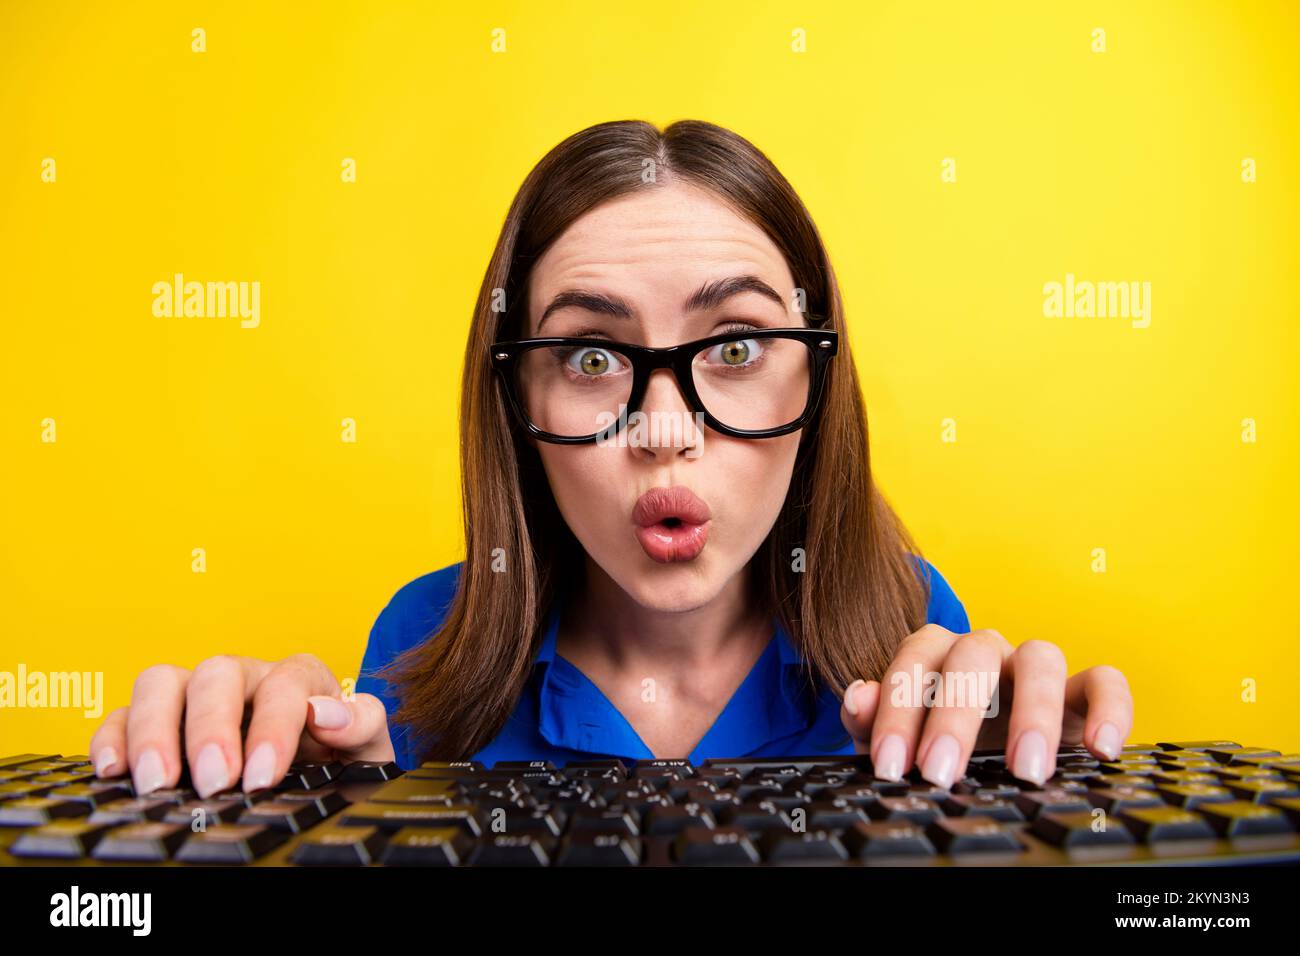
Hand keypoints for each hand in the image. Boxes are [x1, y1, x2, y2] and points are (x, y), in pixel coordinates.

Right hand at [88, 654, 395, 798]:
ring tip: (159, 783)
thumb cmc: (338, 762)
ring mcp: (194, 699)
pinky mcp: (155, 726)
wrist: (318, 780)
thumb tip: (327, 714)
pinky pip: (121, 714)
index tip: (264, 775)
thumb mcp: (366, 749)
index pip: (285, 681)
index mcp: (298, 680)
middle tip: (214, 781)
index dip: (273, 724)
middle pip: (217, 673)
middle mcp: (244, 680)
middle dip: (211, 727)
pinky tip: (116, 771)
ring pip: (162, 682)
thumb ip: (362, 725)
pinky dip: (112, 736)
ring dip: (154, 730)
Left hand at [839, 625, 1132, 787]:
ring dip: (1034, 711)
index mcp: (936, 654)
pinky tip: (1100, 748)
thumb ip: (872, 720)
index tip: (891, 764)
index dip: (899, 708)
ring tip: (1026, 769)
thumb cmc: (937, 742)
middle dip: (953, 715)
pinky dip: (1109, 708)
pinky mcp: (1082, 693)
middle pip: (971, 656)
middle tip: (940, 773)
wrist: (986, 758)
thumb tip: (858, 698)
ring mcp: (1035, 668)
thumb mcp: (901, 740)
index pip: (914, 659)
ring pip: (1042, 656)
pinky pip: (1106, 681)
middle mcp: (985, 650)